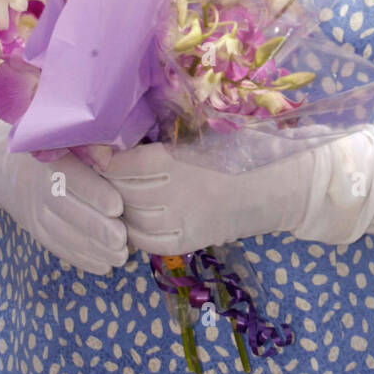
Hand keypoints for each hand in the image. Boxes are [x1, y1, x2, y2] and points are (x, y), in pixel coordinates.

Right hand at [0, 120, 128, 273]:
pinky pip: (53, 244)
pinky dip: (78, 257)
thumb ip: (83, 139)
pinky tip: (102, 266)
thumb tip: (125, 148)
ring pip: (59, 231)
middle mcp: (33, 182)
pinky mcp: (30, 226)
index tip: (117, 206)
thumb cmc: (40, 137)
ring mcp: (29, 208)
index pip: (66, 176)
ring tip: (120, 257)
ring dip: (91, 248)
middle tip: (123, 240)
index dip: (91, 192)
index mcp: (42, 153)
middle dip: (95, 228)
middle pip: (64, 208)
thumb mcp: (54, 130)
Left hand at [101, 134, 373, 254]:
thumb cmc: (244, 147)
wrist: (281, 186)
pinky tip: (128, 217)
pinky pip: (147, 241)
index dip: (103, 158)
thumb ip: (166, 138)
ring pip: (130, 219)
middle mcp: (177, 194)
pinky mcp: (189, 241)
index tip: (91, 148)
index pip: (124, 165)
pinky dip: (132, 230)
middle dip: (103, 182)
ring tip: (107, 193)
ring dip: (115, 206)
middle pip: (122, 193)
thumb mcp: (205, 132)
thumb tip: (120, 133)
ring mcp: (182, 222)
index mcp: (180, 160)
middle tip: (91, 169)